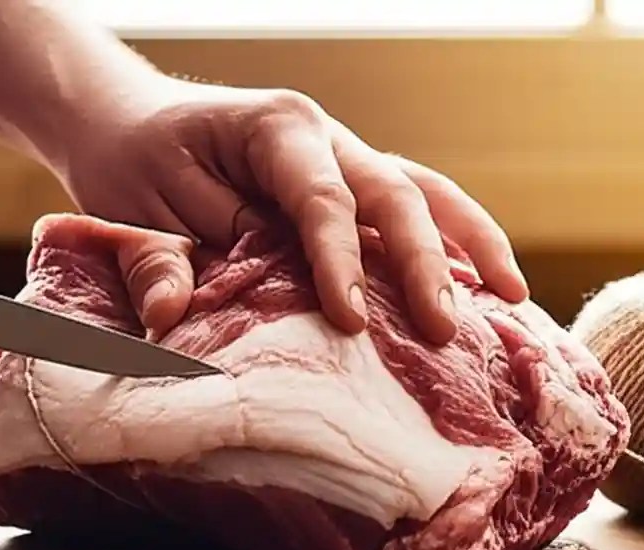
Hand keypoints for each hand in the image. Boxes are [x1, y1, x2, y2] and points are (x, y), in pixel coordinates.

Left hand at [54, 79, 529, 344]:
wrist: (132, 127)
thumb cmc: (135, 167)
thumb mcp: (131, 213)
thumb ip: (156, 259)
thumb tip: (171, 315)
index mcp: (273, 130)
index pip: (321, 197)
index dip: (340, 258)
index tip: (350, 318)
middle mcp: (322, 139)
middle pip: (393, 191)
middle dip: (424, 260)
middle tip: (444, 327)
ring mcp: (344, 161)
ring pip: (423, 192)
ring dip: (469, 243)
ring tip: (512, 299)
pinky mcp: (351, 192)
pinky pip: (414, 210)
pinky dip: (453, 245)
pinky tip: (485, 289)